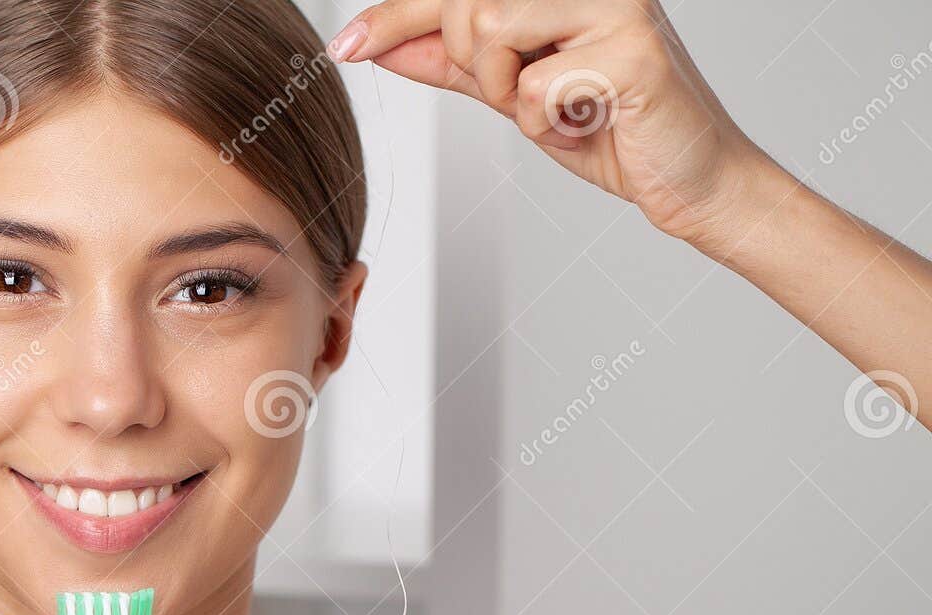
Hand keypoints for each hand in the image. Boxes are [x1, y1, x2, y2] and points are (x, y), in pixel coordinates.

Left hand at [330, 0, 770, 247]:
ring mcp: (617, 6)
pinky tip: (589, 122)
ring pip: (494, 31)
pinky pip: (536, 85)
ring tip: (558, 108)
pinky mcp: (634, 49)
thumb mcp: (514, 95)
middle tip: (517, 97)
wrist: (687, 179)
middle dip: (471, 65)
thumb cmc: (611, 130)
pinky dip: (547, 121)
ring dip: (508, 91)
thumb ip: (455, 65)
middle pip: (468, 3)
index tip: (345, 46)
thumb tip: (382, 44)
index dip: (396, 15)